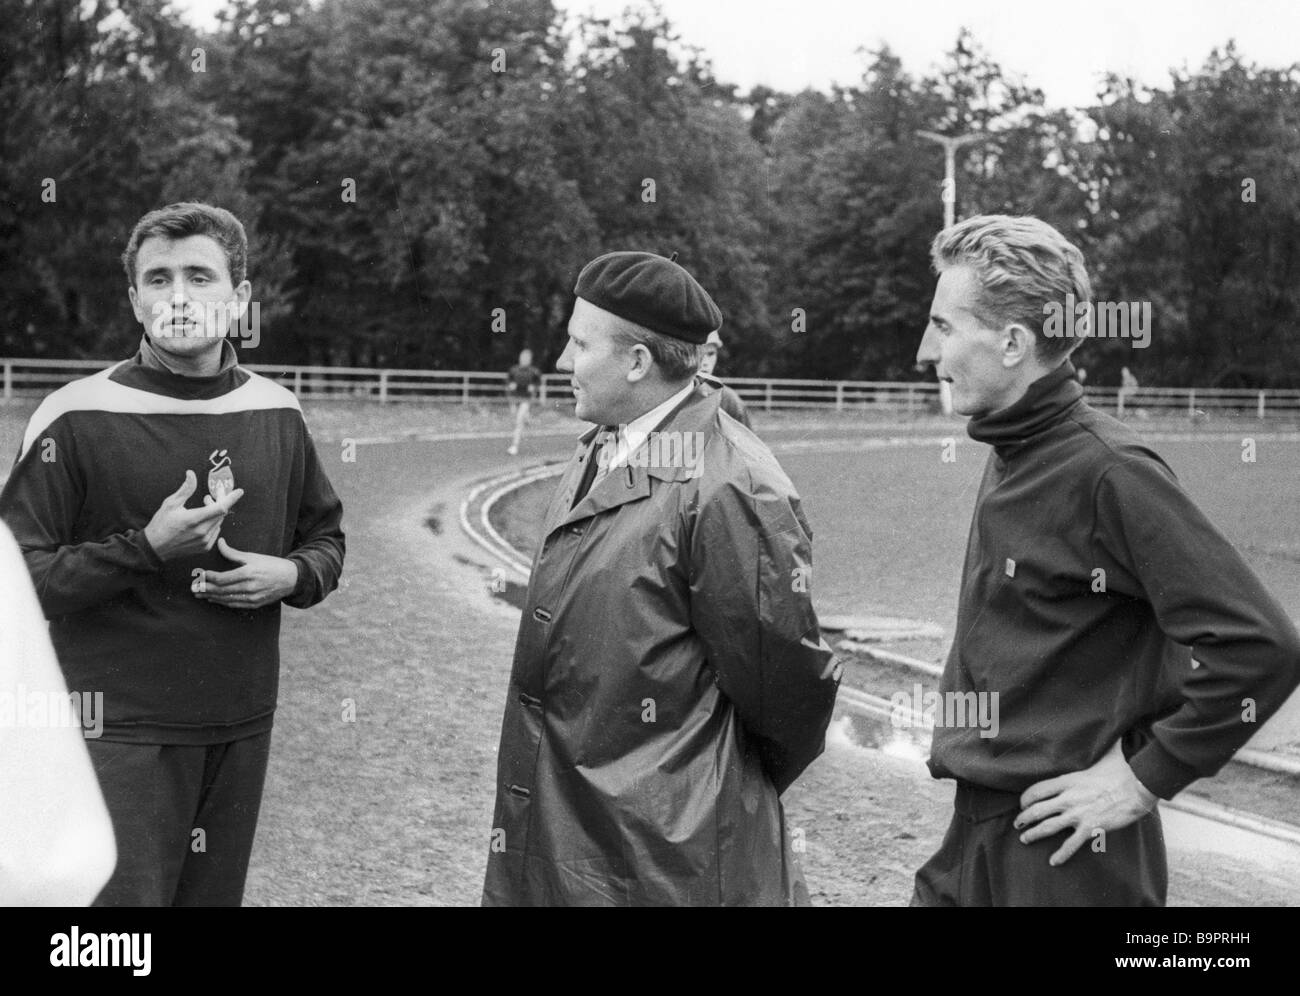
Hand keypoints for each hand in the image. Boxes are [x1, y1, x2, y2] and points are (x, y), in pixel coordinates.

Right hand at [143, 471, 243, 560]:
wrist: (155, 548)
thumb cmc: (161, 524)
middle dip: (219, 502)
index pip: (220, 507)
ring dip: (215, 513)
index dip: (231, 498)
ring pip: (219, 522)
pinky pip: (216, 532)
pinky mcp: (205, 547)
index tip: (239, 491)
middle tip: (210, 496)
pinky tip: (202, 521)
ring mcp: (204, 541)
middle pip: (221, 513)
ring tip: (203, 507)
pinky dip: (213, 524)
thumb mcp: (171, 503)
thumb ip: (186, 489)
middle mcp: (202, 531)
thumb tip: (191, 474)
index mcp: (194, 519)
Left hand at [192, 537, 299, 609]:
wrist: (291, 578)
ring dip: (211, 597)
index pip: (221, 578)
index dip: (208, 578)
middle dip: (205, 589)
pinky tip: (214, 599)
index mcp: (247, 573)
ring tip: (200, 594)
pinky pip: (234, 604)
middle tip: (193, 588)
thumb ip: (233, 552)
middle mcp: (249, 587)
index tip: (200, 575)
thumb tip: (219, 542)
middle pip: (220, 590)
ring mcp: (252, 597)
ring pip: (225, 599)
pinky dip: (222, 602)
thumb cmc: (271, 564)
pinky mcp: (255, 603)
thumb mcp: (252, 556)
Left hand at [1015, 739, 1157, 865]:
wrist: (1139, 787)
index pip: (1037, 790)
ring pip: (1047, 827)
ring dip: (1033, 834)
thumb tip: (1104, 726)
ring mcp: (1078, 814)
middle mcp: (1068, 798)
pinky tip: (1053, 861)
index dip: (1026, 798)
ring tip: (1024, 839)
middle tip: (1017, 823)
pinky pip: (1071, 844)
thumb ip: (1099, 744)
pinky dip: (1061, 854)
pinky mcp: (1090, 828)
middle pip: (1037, 810)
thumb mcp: (1104, 754)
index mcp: (1068, 781)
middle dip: (1024, 818)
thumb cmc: (1122, 770)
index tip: (1022, 803)